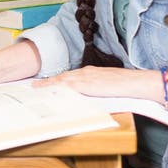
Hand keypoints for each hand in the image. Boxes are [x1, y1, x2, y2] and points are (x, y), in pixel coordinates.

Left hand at [35, 66, 157, 99]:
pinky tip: (47, 91)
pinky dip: (55, 88)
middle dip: (48, 81)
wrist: (133, 82)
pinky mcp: (83, 84)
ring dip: (48, 84)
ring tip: (36, 88)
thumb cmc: (124, 84)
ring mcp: (83, 78)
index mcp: (89, 72)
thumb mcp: (106, 84)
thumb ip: (95, 88)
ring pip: (61, 80)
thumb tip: (89, 95)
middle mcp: (83, 73)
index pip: (69, 76)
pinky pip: (65, 86)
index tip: (47, 82)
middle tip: (35, 86)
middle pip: (62, 77)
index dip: (57, 80)